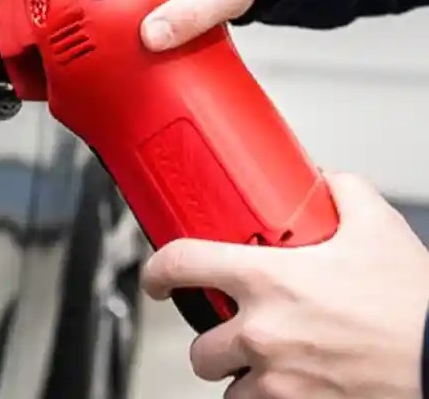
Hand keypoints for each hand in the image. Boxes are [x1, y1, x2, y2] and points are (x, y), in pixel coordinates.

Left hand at [145, 173, 428, 398]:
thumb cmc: (415, 306)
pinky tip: (290, 383)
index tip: (156, 280)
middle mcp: (261, 332)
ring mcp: (276, 378)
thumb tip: (327, 181)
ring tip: (268, 360)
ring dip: (239, 374)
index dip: (155, 272)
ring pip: (224, 383)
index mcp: (268, 280)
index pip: (180, 264)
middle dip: (215, 337)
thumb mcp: (379, 230)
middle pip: (198, 342)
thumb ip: (343, 194)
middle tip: (236, 330)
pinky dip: (267, 398)